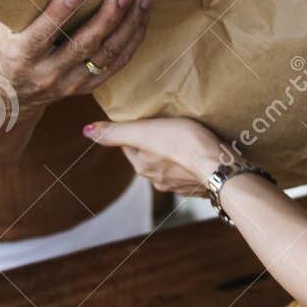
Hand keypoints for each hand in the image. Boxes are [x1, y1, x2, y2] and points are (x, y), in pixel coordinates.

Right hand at [0, 0, 153, 109]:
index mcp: (21, 55)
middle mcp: (47, 73)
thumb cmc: (6, 50)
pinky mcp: (87, 87)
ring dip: (129, 25)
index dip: (58, 13)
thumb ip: (22, 6)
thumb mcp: (2, 30)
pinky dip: (132, 40)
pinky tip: (142, 17)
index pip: (41, 34)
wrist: (10, 97)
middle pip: (83, 45)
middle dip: (108, 17)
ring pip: (107, 55)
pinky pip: (116, 64)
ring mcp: (70, 83)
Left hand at [82, 117, 229, 196]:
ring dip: (174, 154)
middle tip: (165, 126)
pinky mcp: (200, 186)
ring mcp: (180, 185)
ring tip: (185, 138)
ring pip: (170, 165)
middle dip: (154, 143)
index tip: (144, 120)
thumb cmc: (183, 144)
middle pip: (149, 155)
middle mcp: (157, 180)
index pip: (129, 145)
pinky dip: (192, 164)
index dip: (135, 130)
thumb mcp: (146, 131)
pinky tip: (200, 156)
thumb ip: (116, 132)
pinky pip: (190, 173)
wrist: (220, 168)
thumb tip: (86, 132)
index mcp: (142, 166)